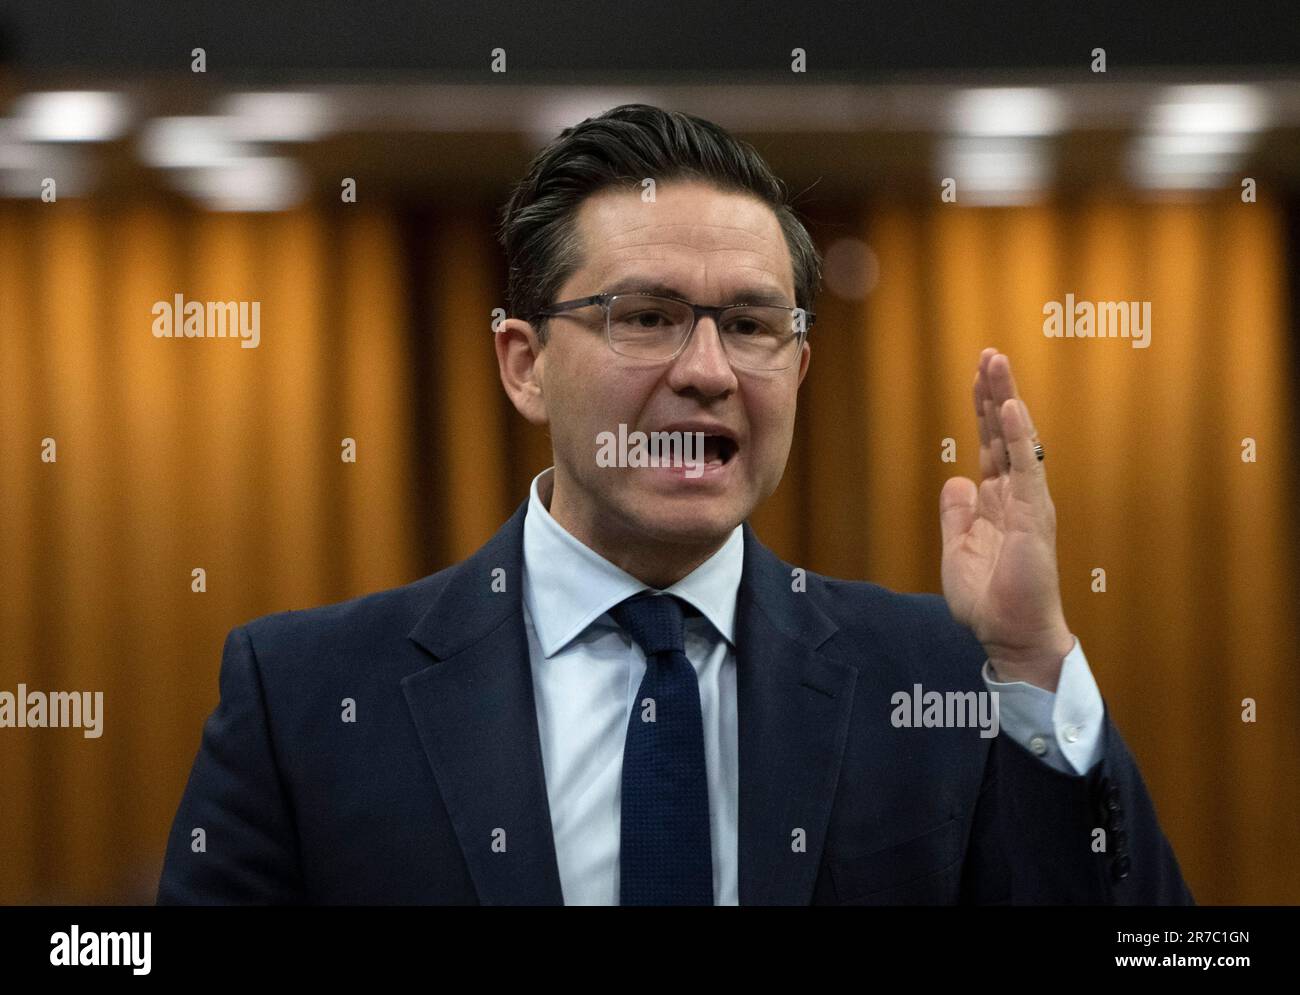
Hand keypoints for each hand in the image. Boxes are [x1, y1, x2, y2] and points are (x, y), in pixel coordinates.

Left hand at [939, 349, 1073, 691]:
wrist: (1011, 635)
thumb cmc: (990, 600)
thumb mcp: (958, 550)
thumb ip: (957, 515)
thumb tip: (955, 481)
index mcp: (997, 501)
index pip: (989, 445)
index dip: (982, 410)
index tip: (977, 376)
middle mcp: (1016, 495)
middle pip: (1003, 432)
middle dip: (995, 392)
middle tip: (989, 353)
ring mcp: (1028, 502)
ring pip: (1017, 440)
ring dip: (1006, 400)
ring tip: (998, 363)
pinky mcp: (1034, 516)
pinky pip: (1026, 469)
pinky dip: (1017, 437)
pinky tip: (1010, 408)